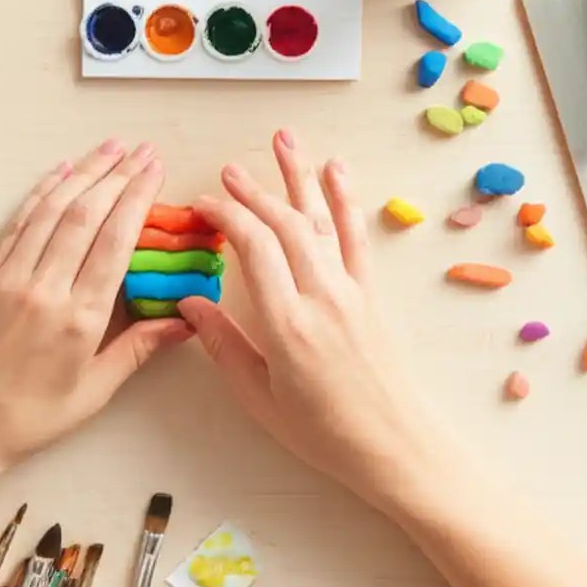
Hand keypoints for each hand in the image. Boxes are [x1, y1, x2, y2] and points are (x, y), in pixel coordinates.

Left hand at [0, 139, 192, 477]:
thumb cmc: (32, 417)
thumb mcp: (95, 391)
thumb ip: (139, 348)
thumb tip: (186, 320)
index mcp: (80, 319)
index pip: (115, 242)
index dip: (137, 199)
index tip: (155, 171)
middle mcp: (46, 289)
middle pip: (87, 216)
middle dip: (118, 177)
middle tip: (142, 150)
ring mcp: (13, 278)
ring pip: (53, 211)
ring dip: (84, 174)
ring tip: (110, 148)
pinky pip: (20, 224)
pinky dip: (42, 193)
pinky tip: (61, 172)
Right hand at [179, 130, 433, 498]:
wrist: (395, 447)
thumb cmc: (323, 433)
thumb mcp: (260, 398)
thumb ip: (224, 345)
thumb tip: (190, 303)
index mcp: (286, 324)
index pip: (252, 248)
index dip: (225, 217)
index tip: (201, 204)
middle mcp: (321, 296)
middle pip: (283, 225)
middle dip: (252, 190)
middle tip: (226, 169)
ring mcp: (351, 291)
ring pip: (319, 220)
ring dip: (299, 176)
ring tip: (283, 139)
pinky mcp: (371, 294)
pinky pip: (356, 237)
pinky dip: (345, 200)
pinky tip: (336, 171)